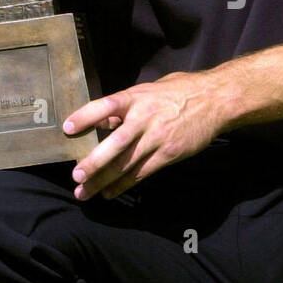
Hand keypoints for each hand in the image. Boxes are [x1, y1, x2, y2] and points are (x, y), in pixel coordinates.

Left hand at [63, 70, 224, 199]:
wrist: (215, 100)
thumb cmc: (181, 90)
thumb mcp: (150, 89)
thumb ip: (126, 105)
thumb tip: (104, 120)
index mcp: (136, 98)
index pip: (106, 106)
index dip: (85, 116)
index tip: (67, 128)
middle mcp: (144, 119)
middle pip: (115, 144)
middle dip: (93, 162)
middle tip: (76, 177)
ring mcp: (157, 138)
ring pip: (126, 164)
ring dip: (103, 180)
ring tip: (84, 192)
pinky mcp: (169, 154)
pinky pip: (142, 173)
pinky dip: (124, 185)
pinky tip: (110, 193)